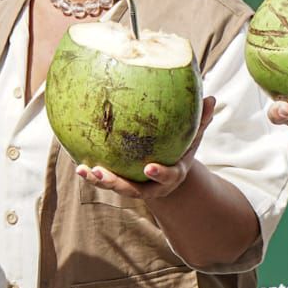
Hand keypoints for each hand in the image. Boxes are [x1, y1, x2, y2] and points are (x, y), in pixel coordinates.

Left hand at [77, 97, 215, 200]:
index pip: (166, 177)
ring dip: (97, 180)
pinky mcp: (119, 182)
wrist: (166, 175)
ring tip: (82, 169)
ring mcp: (132, 186)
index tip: (149, 167)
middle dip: (115, 184)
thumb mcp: (193, 138)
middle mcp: (150, 186)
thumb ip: (201, 121)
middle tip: (100, 173)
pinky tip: (75, 158)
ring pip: (114, 186)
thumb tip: (212, 97)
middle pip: (131, 190)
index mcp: (170, 175)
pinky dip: (90, 171)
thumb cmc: (181, 151)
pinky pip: (103, 178)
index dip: (159, 174)